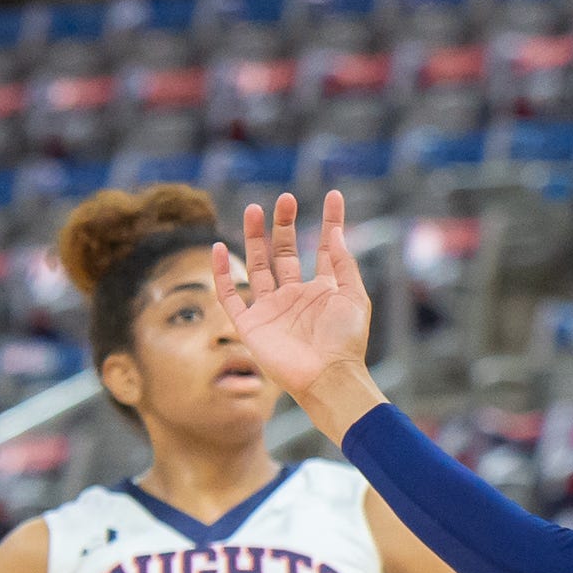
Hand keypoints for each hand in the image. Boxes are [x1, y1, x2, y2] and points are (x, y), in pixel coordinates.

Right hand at [211, 191, 379, 434]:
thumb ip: (343, 264)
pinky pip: (230, 296)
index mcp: (322, 290)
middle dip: (283, 225)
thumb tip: (337, 231)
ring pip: (256, 266)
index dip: (330, 222)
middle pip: (283, 252)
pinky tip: (219, 248)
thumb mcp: (354, 296)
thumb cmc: (346, 341)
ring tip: (254, 209)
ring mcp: (271, 309)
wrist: (328, 376)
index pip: (323, 248)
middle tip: (286, 198)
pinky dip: (221, 273)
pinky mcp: (250, 324)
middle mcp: (294, 296)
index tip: (334, 196)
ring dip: (254, 238)